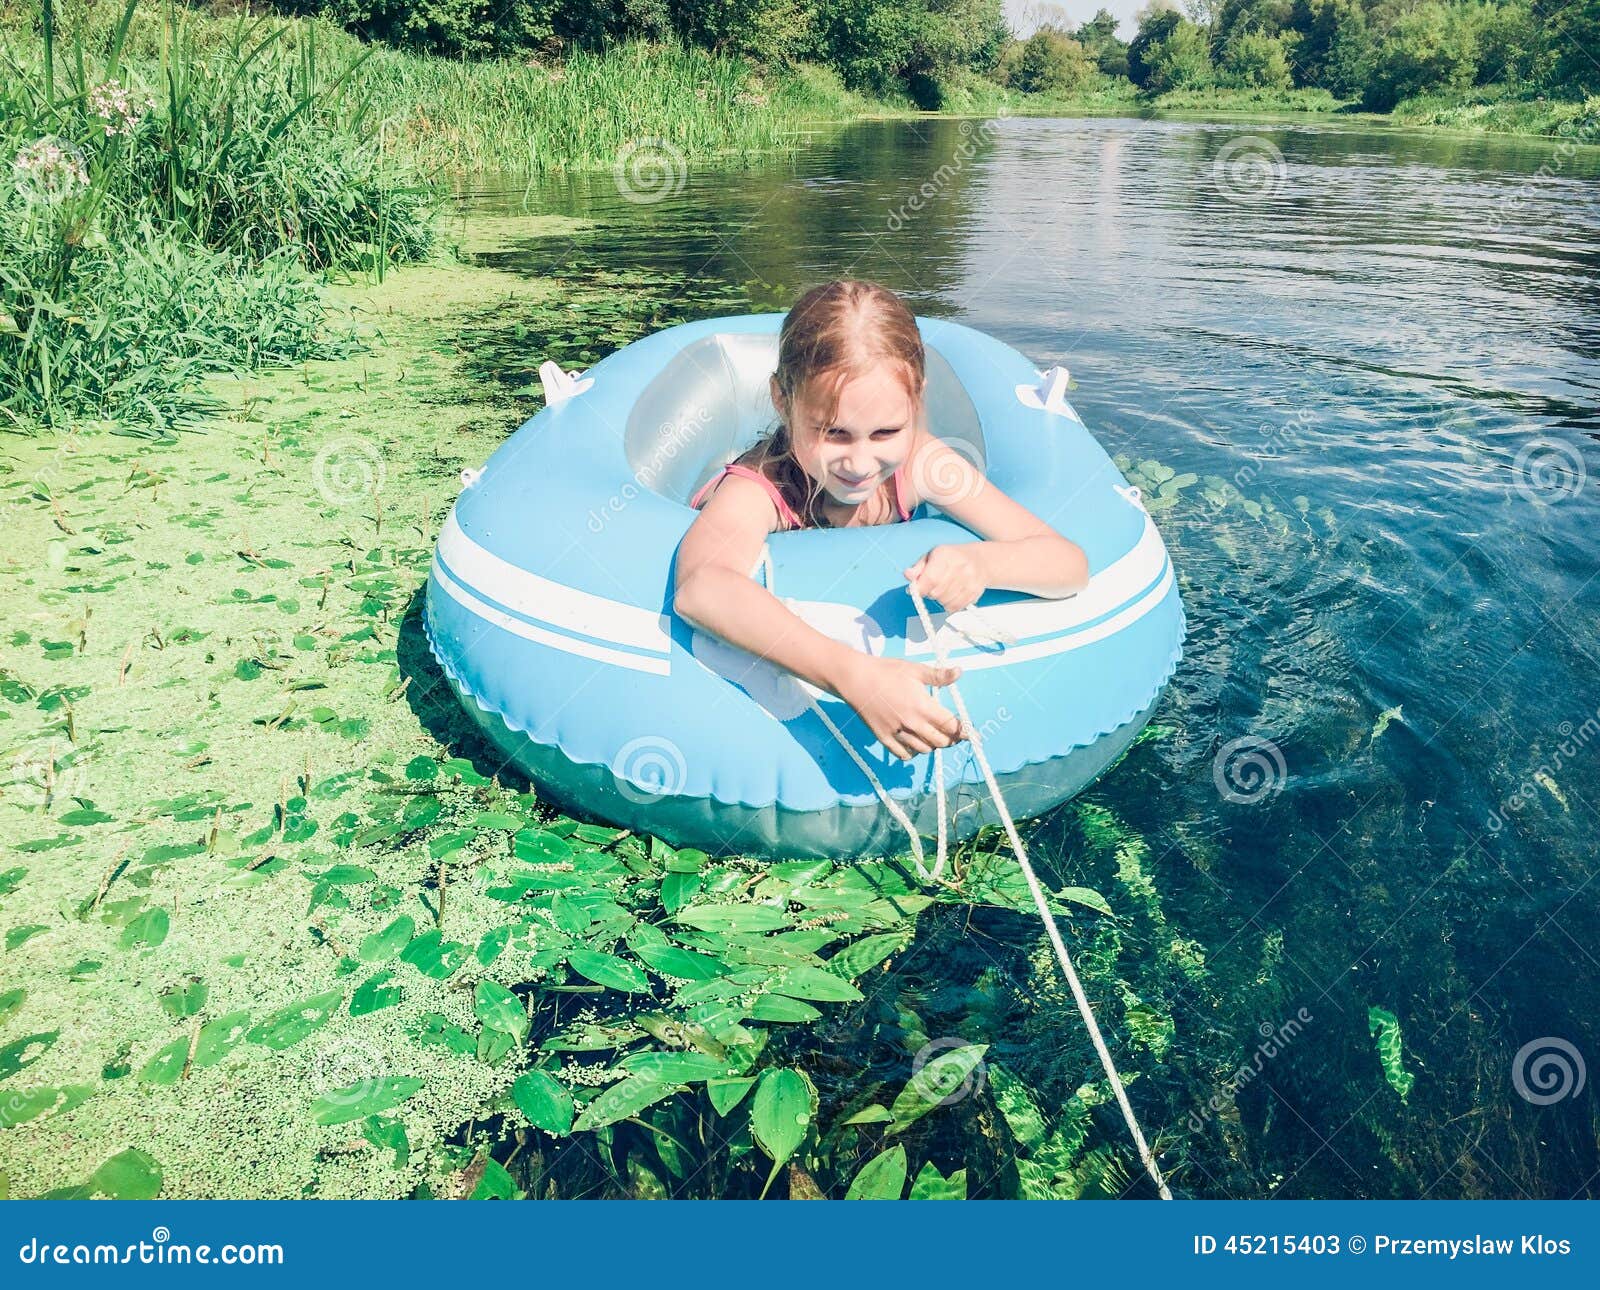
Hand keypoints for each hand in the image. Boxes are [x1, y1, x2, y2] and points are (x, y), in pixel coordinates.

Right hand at [833, 654, 965, 761]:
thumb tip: (960, 672)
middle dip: (951, 739)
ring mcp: (897, 732)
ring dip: (933, 745)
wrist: (855, 679)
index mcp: (923, 706)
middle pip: (941, 741)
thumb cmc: (886, 671)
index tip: (973, 734)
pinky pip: (903, 754)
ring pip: (924, 749)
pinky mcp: (883, 737)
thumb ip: (938, 676)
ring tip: (934, 737)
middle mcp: (912, 723)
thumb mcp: (915, 670)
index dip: (965, 731)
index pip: (951, 726)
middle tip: (954, 734)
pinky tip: (915, 744)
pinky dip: (913, 753)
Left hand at [904, 544, 985, 613]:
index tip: (916, 590)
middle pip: (936, 593)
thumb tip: (908, 575)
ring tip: (944, 589)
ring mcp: (970, 580)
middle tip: (933, 586)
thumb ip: (918, 568)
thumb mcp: (931, 557)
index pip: (930, 579)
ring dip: (940, 599)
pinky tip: (952, 594)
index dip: (920, 589)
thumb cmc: (951, 558)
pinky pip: (955, 607)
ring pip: (945, 602)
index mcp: (945, 554)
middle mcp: (960, 566)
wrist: (981, 560)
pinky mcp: (975, 592)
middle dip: (930, 593)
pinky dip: (949, 605)